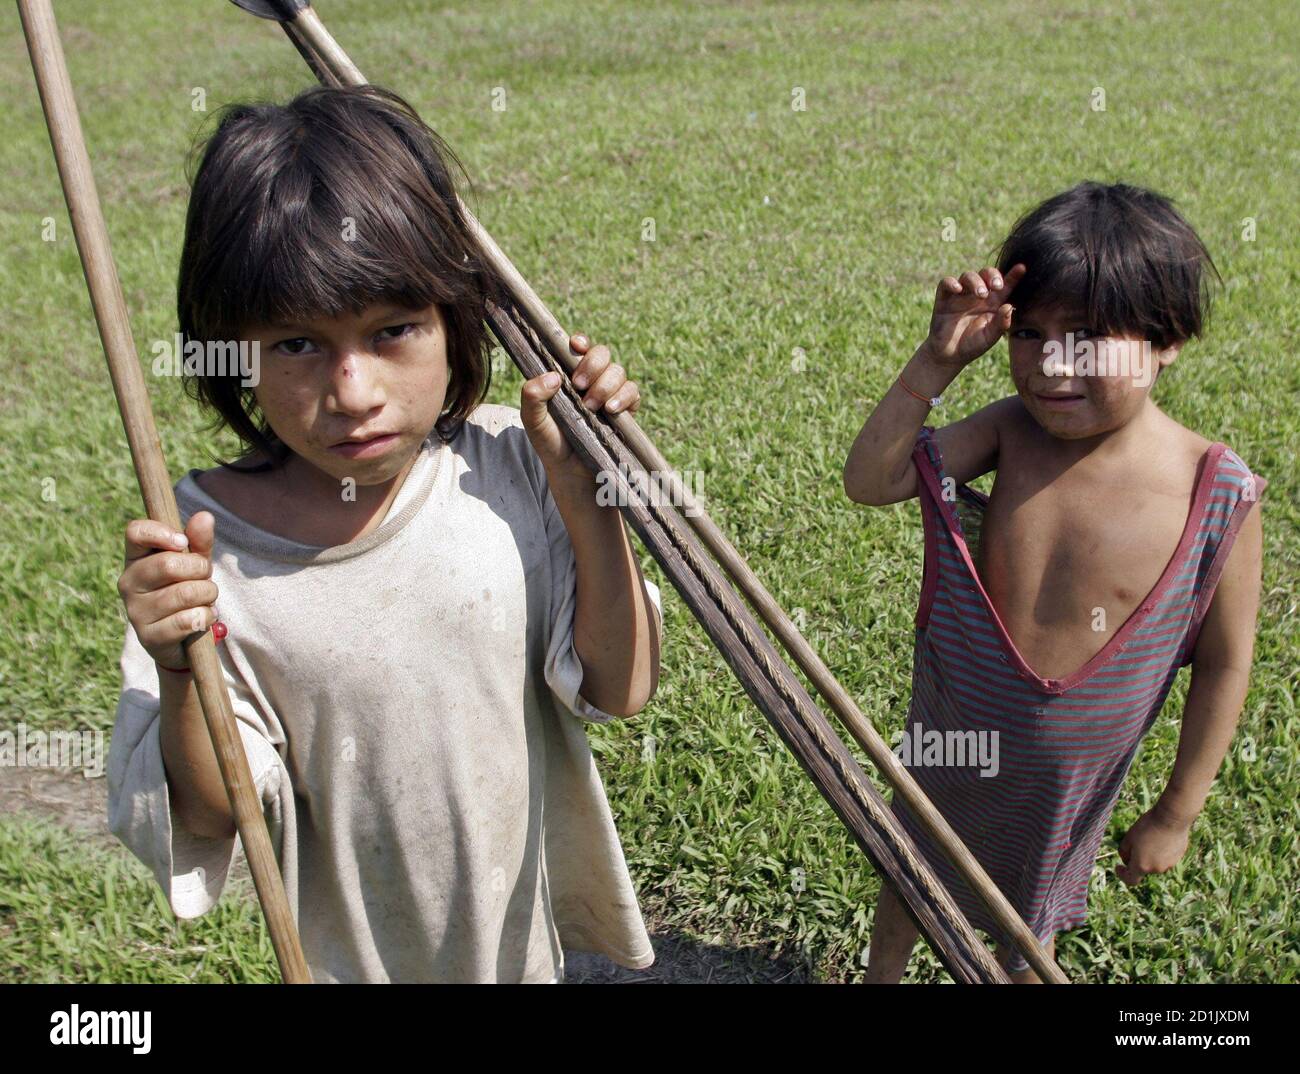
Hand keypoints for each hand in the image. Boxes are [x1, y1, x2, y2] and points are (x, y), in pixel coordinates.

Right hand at [116, 512, 219, 670]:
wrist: (183, 640)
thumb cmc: (187, 591)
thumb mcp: (195, 564)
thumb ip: (199, 541)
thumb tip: (205, 516)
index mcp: (136, 558)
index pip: (135, 531)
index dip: (162, 533)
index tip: (183, 543)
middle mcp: (128, 582)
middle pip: (168, 564)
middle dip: (200, 570)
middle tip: (205, 578)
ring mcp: (135, 611)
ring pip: (185, 593)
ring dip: (207, 595)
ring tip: (205, 600)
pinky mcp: (149, 637)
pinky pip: (189, 619)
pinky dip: (207, 616)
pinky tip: (203, 618)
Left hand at [520, 334, 639, 468]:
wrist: (571, 471)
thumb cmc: (550, 443)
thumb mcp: (533, 421)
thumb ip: (532, 396)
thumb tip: (553, 376)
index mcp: (569, 374)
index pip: (579, 348)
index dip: (581, 342)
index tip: (575, 346)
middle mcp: (592, 380)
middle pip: (602, 354)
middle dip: (592, 365)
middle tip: (578, 385)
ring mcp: (610, 393)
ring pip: (618, 371)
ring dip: (604, 385)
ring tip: (591, 407)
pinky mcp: (626, 410)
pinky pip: (633, 391)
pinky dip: (624, 397)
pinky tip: (610, 410)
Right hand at [919, 263, 1026, 369]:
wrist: (949, 356)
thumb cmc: (972, 345)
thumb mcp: (990, 337)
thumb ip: (1001, 323)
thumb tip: (1009, 306)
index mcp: (993, 302)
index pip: (1004, 285)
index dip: (1013, 275)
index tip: (1022, 268)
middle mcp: (977, 295)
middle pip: (986, 273)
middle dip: (992, 275)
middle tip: (997, 286)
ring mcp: (960, 295)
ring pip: (968, 276)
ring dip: (976, 281)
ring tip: (981, 294)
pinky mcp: (944, 298)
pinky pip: (946, 283)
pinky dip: (952, 283)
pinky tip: (958, 289)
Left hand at [1115, 806, 1191, 885]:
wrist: (1171, 818)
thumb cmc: (1147, 827)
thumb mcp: (1128, 838)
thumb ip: (1124, 852)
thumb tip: (1126, 860)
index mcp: (1142, 866)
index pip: (1131, 880)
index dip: (1122, 875)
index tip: (1118, 866)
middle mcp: (1156, 869)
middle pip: (1143, 868)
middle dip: (1137, 858)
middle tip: (1136, 841)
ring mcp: (1169, 864)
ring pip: (1155, 862)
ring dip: (1150, 854)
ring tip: (1151, 836)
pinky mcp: (1178, 857)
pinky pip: (1165, 857)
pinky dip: (1161, 851)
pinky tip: (1161, 836)